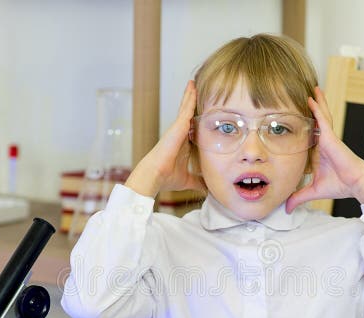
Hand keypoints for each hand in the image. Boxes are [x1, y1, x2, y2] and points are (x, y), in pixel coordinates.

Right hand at [125, 80, 204, 197]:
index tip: (203, 112)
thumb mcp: (188, 180)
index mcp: (183, 144)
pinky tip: (193, 86)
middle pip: (188, 115)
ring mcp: (178, 128)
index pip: (192, 128)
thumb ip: (198, 182)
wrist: (155, 175)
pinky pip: (186, 108)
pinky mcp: (177, 125)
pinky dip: (190, 97)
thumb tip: (208, 188)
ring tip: (194, 82)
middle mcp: (179, 134)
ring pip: (186, 108)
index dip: (196, 119)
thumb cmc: (167, 177)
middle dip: (192, 103)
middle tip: (198, 89)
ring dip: (191, 95)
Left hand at [285, 86, 363, 212]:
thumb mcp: (313, 191)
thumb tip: (285, 208)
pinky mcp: (331, 137)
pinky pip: (322, 120)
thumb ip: (298, 197)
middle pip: (316, 121)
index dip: (302, 125)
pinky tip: (311, 98)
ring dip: (316, 102)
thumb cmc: (340, 185)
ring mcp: (328, 138)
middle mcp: (323, 142)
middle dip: (311, 109)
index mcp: (318, 152)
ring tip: (311, 88)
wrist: (356, 183)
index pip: (308, 135)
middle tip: (303, 94)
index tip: (293, 117)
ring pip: (320, 116)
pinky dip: (317, 109)